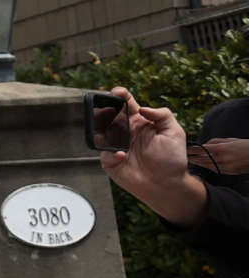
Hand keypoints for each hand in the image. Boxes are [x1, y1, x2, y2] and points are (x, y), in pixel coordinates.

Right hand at [101, 89, 203, 221]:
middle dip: (106, 110)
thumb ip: (163, 115)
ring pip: (102, 132)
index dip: (120, 95)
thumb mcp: (175, 132)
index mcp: (140, 122)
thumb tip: (144, 108)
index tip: (117, 92)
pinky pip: (105, 153)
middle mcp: (126, 132)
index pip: (127, 104)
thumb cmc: (172, 160)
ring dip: (103, 130)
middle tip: (108, 110)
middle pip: (110, 115)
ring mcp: (117, 145)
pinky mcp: (111, 160)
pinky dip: (111, 153)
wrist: (166, 185)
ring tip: (112, 131)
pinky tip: (123, 155)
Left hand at [189, 138, 248, 175]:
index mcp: (222, 149)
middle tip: (184, 156)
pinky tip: (203, 165)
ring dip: (199, 163)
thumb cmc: (245, 145)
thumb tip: (206, 144)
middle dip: (193, 157)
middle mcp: (222, 158)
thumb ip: (217, 142)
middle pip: (203, 159)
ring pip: (208, 165)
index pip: (203, 149)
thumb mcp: (231, 140)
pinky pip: (215, 169)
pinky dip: (208, 167)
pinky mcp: (229, 172)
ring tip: (191, 161)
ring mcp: (226, 166)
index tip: (187, 149)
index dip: (193, 149)